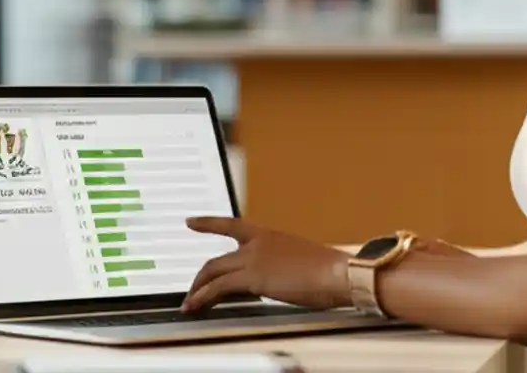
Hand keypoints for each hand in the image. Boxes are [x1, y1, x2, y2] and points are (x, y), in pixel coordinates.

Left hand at [182, 217, 349, 311]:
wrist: (337, 273)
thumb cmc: (330, 271)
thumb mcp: (301, 262)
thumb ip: (282, 266)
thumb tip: (276, 280)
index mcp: (270, 236)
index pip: (232, 225)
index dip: (208, 223)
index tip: (191, 221)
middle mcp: (257, 243)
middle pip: (216, 259)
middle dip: (200, 277)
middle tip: (191, 290)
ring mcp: (253, 258)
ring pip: (213, 271)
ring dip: (198, 289)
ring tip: (189, 304)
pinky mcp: (253, 277)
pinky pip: (218, 287)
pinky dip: (203, 296)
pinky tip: (196, 306)